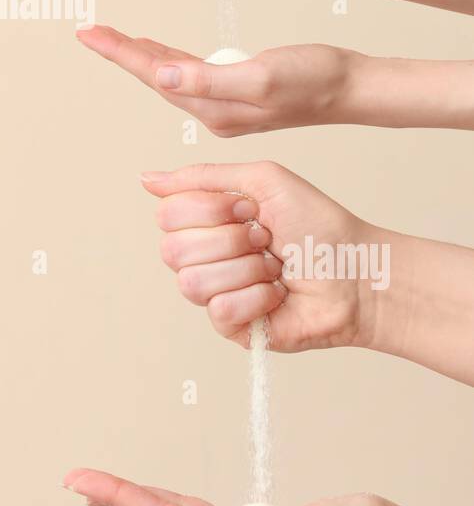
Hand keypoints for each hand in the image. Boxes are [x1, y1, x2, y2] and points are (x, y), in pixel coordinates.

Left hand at [78, 27, 355, 136]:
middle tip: (88, 31)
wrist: (350, 89)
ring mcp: (225, 105)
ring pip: (171, 76)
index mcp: (213, 107)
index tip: (87, 33)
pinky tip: (160, 49)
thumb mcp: (261, 77)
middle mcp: (213, 111)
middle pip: (156, 76)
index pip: (155, 75)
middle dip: (121, 53)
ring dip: (142, 56)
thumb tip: (162, 75)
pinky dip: (170, 58)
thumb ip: (210, 79)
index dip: (120, 52)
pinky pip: (192, 74)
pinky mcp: (238, 94)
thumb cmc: (313, 79)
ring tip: (113, 39)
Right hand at [140, 161, 380, 352]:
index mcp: (207, 221)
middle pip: (173, 249)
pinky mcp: (233, 328)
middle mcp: (205, 257)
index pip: (168, 214)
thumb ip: (202, 177)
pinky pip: (220, 311)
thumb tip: (147, 178)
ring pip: (192, 283)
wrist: (358, 271)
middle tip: (265, 238)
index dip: (210, 208)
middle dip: (230, 238)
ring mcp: (216, 294)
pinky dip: (257, 297)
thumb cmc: (319, 226)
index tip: (250, 207)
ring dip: (245, 269)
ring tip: (274, 267)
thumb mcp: (263, 181)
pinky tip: (277, 294)